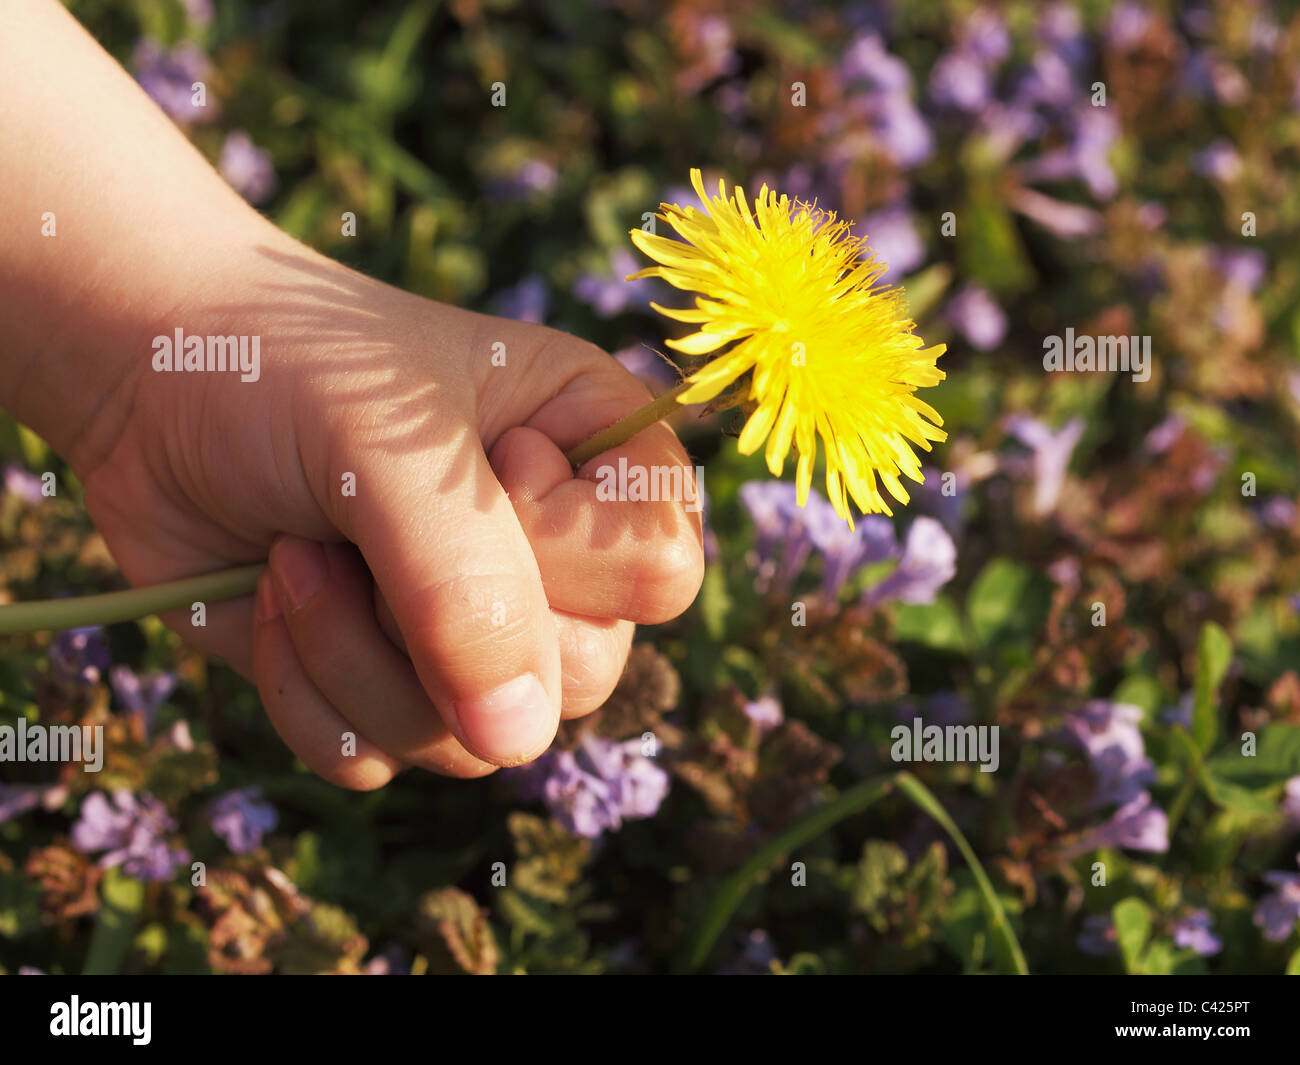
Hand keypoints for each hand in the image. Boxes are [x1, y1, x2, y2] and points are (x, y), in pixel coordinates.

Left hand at [71, 233, 703, 785]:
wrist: (149, 385)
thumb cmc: (289, 370)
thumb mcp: (388, 448)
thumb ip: (466, 586)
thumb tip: (515, 739)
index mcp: (597, 460)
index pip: (660, 573)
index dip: (565, 547)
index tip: (488, 460)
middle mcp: (556, 557)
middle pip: (581, 675)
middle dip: (445, 618)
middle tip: (367, 526)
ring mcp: (475, 631)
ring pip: (475, 740)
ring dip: (358, 656)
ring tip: (301, 554)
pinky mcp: (389, 683)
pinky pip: (382, 758)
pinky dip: (308, 692)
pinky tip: (274, 598)